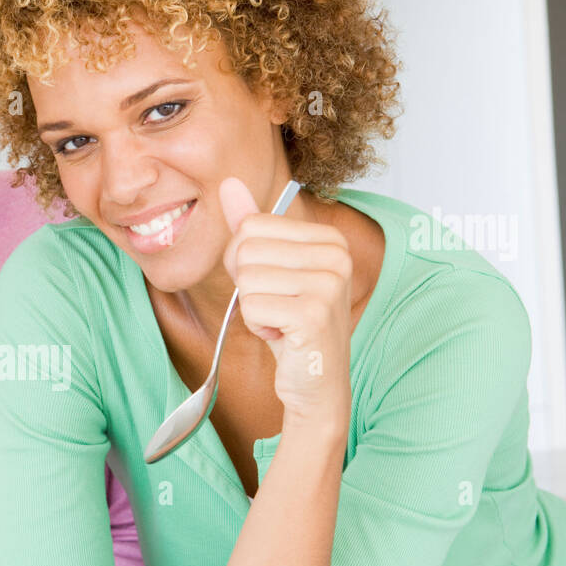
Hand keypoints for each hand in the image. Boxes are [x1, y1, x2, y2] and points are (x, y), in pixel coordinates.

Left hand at [219, 177, 352, 425]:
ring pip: (246, 279)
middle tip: (276, 308)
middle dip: (247, 285)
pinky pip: (252, 306)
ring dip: (253, 308)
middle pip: (245, 249)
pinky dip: (257, 326)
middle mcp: (338, 255)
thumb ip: (249, 226)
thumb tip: (228, 183)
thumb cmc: (290, 325)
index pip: (251, 227)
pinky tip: (282, 336)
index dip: (245, 262)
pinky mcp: (314, 314)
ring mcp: (330, 284)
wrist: (314, 383)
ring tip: (280, 322)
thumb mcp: (268, 269)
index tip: (274, 286)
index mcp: (329, 238)